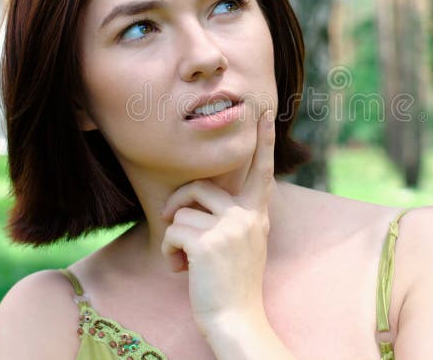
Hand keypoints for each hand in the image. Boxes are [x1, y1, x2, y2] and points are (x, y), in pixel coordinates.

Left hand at [160, 109, 275, 331]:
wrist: (236, 319)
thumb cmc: (233, 285)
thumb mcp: (245, 245)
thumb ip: (235, 219)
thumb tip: (203, 201)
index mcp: (257, 216)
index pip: (261, 172)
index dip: (262, 143)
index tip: (264, 113)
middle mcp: (247, 217)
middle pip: (201, 187)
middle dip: (178, 202)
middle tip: (169, 219)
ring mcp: (230, 228)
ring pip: (182, 212)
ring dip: (173, 237)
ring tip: (181, 260)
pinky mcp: (208, 242)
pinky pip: (173, 232)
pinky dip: (168, 252)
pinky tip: (177, 269)